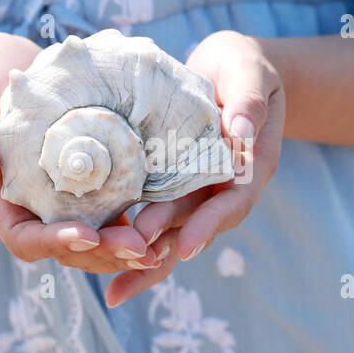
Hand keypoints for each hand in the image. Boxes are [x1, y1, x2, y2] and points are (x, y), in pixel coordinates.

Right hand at [0, 33, 164, 272]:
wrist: (4, 69)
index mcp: (3, 201)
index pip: (25, 239)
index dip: (55, 243)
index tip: (88, 234)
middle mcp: (36, 209)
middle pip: (69, 250)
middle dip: (104, 254)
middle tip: (142, 249)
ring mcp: (64, 201)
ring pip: (97, 241)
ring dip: (126, 249)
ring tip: (160, 248)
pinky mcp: (91, 185)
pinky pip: (114, 213)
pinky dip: (138, 223)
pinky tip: (166, 223)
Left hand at [105, 30, 284, 305]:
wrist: (227, 68)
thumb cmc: (242, 66)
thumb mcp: (250, 72)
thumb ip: (248, 100)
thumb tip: (240, 130)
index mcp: (251, 166)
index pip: (234, 201)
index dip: (209, 224)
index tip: (185, 245)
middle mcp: (225, 187)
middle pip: (197, 225)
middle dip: (164, 241)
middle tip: (129, 248)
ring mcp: (197, 190)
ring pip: (172, 232)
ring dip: (144, 257)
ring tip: (113, 286)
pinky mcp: (171, 186)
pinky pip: (153, 219)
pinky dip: (130, 242)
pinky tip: (103, 266)